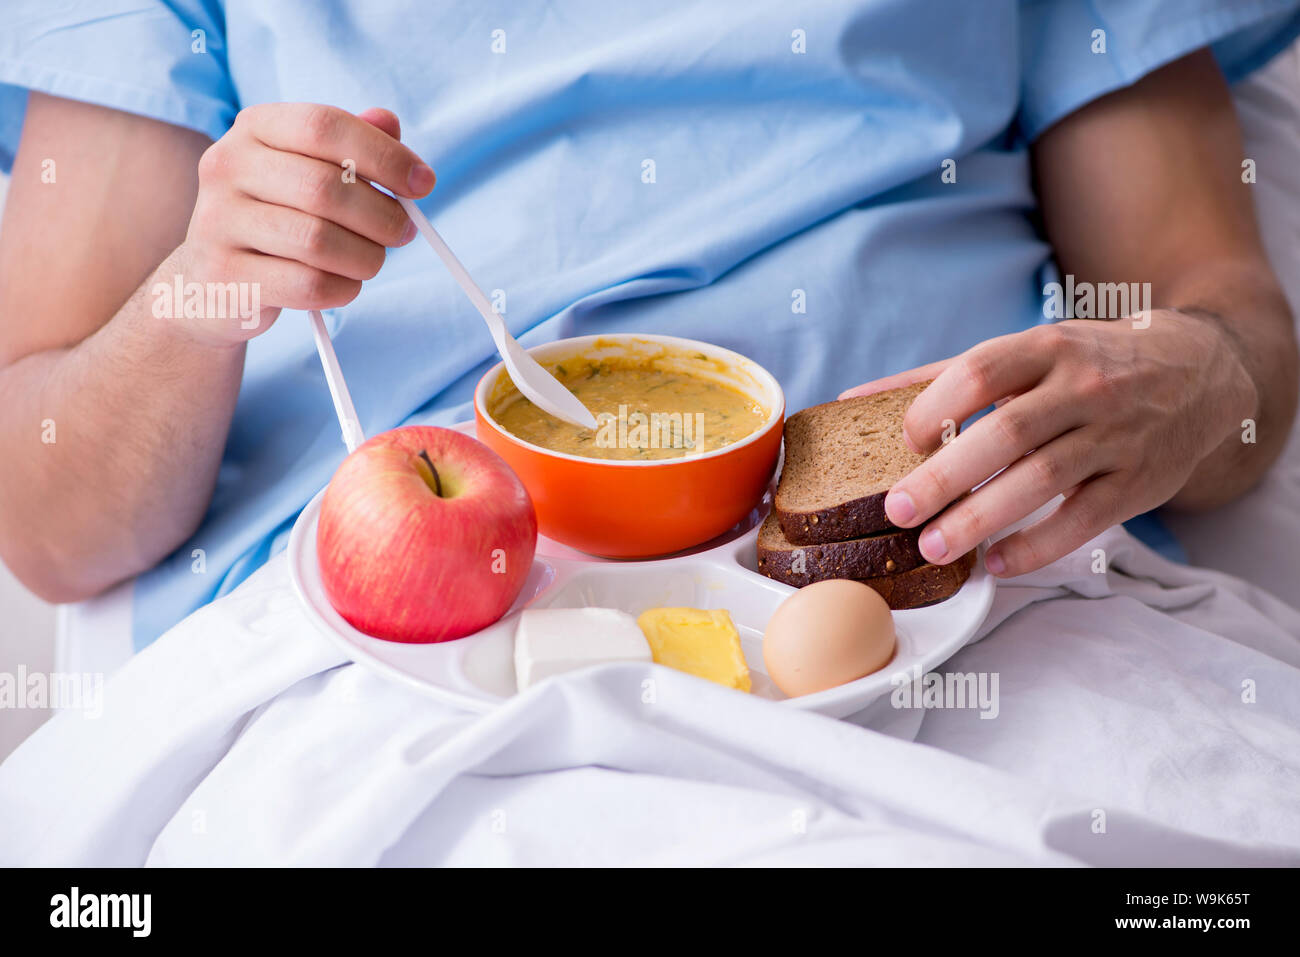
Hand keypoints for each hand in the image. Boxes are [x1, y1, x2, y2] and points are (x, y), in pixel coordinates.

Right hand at [173, 104, 434, 344]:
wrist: (213, 283)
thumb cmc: (280, 217)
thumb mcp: (313, 170)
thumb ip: (353, 145)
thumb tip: (389, 122)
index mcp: (254, 128)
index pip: (324, 126)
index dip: (384, 155)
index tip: (423, 184)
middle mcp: (226, 166)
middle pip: (326, 188)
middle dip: (382, 216)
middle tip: (403, 232)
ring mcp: (217, 221)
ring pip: (318, 242)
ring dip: (366, 258)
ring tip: (371, 261)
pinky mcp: (224, 276)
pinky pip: (307, 285)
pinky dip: (342, 289)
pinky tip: (343, 285)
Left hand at [840, 313, 1256, 576]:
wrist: (1200, 371)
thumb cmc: (1087, 364)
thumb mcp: (1026, 352)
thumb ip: (942, 377)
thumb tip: (854, 400)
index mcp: (1046, 348)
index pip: (981, 371)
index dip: (935, 406)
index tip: (904, 440)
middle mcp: (1084, 389)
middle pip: (1007, 435)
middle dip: (946, 477)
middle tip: (898, 511)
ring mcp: (1115, 436)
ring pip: (1042, 480)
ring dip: (982, 518)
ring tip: (934, 547)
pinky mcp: (1138, 482)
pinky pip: (1083, 520)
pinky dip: (1037, 546)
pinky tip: (996, 562)